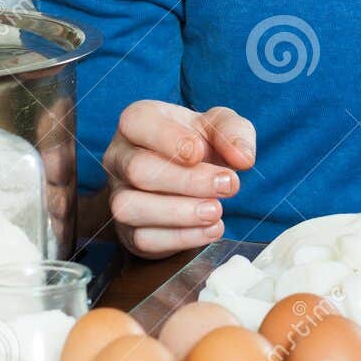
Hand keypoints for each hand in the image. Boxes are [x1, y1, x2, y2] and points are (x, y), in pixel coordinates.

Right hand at [103, 101, 254, 256]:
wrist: (191, 180)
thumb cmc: (199, 145)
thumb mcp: (220, 126)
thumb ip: (233, 132)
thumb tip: (243, 157)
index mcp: (137, 122)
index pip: (137, 122)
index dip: (168, 138)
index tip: (200, 152)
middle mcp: (119, 157)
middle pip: (138, 170)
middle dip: (187, 181)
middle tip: (228, 185)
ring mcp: (118, 195)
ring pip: (132, 207)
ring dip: (180, 213)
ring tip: (216, 210)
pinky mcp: (128, 230)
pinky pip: (144, 238)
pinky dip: (182, 237)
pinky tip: (210, 228)